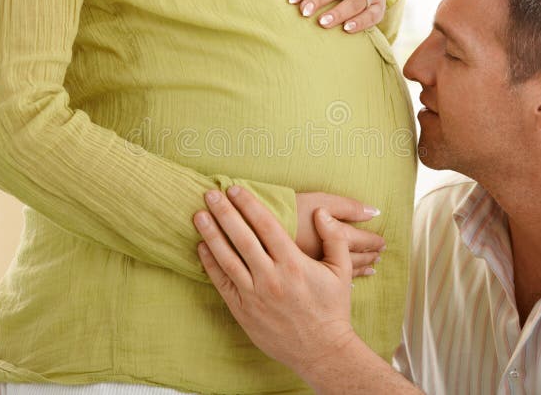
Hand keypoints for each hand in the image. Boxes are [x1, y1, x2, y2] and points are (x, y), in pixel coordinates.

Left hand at [194, 186, 357, 378]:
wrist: (323, 351)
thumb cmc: (333, 309)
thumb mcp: (342, 271)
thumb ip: (334, 238)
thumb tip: (321, 212)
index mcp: (294, 264)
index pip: (266, 226)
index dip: (249, 204)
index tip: (235, 189)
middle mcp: (271, 277)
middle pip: (242, 238)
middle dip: (225, 213)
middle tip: (209, 194)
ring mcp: (254, 296)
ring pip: (227, 259)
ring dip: (211, 235)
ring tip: (199, 216)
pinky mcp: (244, 312)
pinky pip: (223, 284)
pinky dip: (210, 264)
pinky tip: (201, 248)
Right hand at [295, 192, 383, 276]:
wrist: (258, 227)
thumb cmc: (292, 209)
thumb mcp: (322, 200)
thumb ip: (349, 208)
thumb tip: (374, 213)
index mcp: (337, 235)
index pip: (362, 241)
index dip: (374, 241)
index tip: (382, 243)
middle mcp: (331, 255)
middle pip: (356, 257)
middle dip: (369, 256)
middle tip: (378, 257)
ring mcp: (318, 267)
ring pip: (345, 271)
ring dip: (359, 269)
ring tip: (369, 269)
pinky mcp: (305, 273)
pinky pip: (328, 279)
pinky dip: (340, 280)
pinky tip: (346, 284)